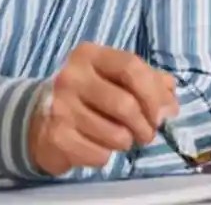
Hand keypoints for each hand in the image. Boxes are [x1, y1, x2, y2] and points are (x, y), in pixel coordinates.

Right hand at [29, 42, 178, 175]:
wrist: (40, 120)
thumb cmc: (90, 96)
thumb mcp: (117, 78)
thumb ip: (149, 82)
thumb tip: (170, 104)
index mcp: (90, 55)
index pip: (131, 67)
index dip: (155, 93)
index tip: (165, 113)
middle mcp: (71, 77)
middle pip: (126, 104)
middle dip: (146, 125)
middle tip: (148, 134)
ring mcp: (60, 107)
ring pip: (115, 135)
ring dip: (128, 142)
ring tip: (124, 139)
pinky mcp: (56, 137)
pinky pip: (99, 154)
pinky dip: (107, 156)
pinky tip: (99, 147)